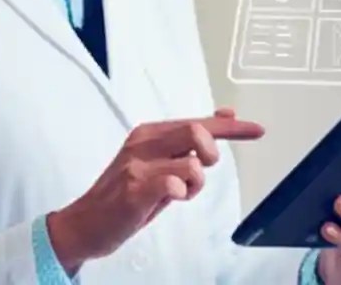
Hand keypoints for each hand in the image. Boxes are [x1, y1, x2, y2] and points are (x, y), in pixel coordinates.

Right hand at [46, 110, 263, 272]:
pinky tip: (169, 199)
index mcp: (150, 133)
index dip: (233, 127)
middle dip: (213, 153)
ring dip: (194, 184)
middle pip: (198, 132)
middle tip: (201, 171)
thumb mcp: (158, 161)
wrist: (83, 224)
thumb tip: (225, 116)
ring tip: (176, 193)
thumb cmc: (124, 194)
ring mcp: (138, 166)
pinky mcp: (134, 189)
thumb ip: (188, 142)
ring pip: (193, 164)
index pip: (199, 122)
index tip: (256, 129)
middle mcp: (143, 144)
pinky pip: (175, 184)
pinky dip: (181, 194)